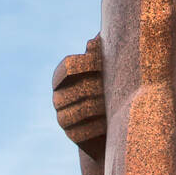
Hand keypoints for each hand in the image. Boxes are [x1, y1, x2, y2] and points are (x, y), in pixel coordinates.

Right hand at [52, 37, 105, 172]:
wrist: (109, 127)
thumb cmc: (108, 91)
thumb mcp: (105, 72)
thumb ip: (99, 55)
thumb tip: (96, 39)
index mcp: (62, 77)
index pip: (68, 65)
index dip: (87, 62)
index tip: (105, 64)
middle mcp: (58, 97)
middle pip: (79, 87)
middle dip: (100, 86)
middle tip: (118, 87)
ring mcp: (63, 118)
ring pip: (84, 108)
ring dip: (103, 104)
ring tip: (116, 102)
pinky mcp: (72, 135)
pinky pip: (88, 129)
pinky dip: (102, 124)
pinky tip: (112, 121)